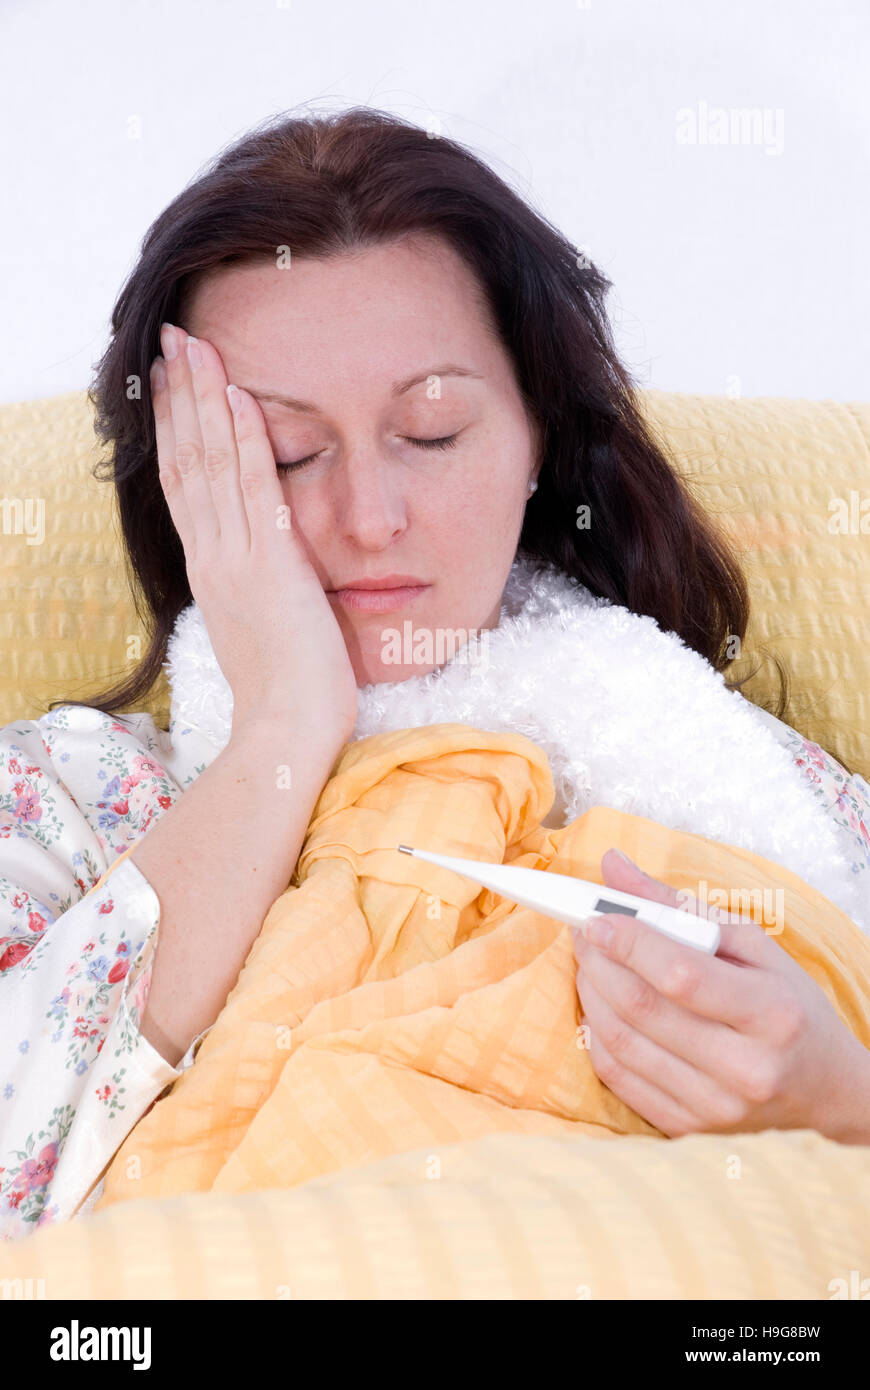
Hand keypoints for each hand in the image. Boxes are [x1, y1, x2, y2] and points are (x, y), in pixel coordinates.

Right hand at [151, 324, 357, 749]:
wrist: (289, 729)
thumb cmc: (288, 690)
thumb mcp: (261, 625)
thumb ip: (258, 585)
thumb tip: (267, 565)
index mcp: (210, 570)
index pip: (185, 485)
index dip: (177, 430)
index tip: (173, 385)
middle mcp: (212, 557)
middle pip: (187, 461)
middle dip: (180, 398)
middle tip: (172, 341)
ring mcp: (236, 558)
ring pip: (212, 463)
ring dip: (204, 399)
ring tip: (195, 346)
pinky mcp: (270, 564)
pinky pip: (255, 487)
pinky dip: (246, 438)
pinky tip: (240, 396)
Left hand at [572, 848, 869, 1142]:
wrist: (826, 1093)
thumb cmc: (789, 1007)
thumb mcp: (754, 946)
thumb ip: (680, 906)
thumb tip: (613, 865)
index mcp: (771, 1013)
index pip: (681, 974)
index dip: (628, 942)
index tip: (595, 918)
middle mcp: (744, 1068)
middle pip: (641, 1009)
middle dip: (597, 962)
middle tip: (584, 933)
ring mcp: (715, 1107)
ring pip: (620, 1044)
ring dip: (589, 994)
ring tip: (589, 964)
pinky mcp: (688, 1129)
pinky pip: (618, 1079)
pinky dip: (595, 1036)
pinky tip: (599, 1006)